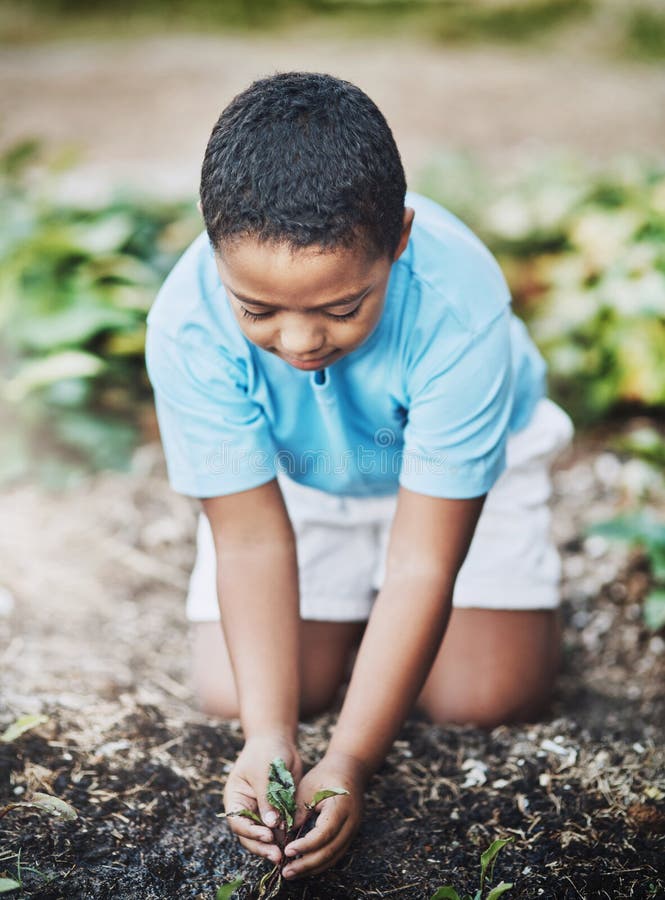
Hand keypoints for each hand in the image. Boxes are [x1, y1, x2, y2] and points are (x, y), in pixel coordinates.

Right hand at [224, 732, 301, 865]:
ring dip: (274, 845)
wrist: (278, 741)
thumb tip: (272, 825)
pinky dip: (285, 836)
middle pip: (250, 835)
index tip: (268, 836)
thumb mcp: (264, 773)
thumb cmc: (266, 752)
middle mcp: (246, 809)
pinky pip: (279, 828)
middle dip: (262, 846)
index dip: (251, 833)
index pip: (238, 822)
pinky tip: (293, 843)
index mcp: (235, 799)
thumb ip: (267, 799)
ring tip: (286, 854)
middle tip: (278, 856)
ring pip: (264, 835)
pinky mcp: (276, 811)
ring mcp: (261, 812)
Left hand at [281, 750, 367, 879]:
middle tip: (286, 873)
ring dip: (312, 868)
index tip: (287, 851)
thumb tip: (283, 835)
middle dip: (307, 864)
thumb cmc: (325, 776)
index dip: (306, 845)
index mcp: (341, 806)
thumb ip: (297, 810)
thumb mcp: (307, 788)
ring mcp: (353, 831)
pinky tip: (303, 866)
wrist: (349, 770)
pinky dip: (319, 862)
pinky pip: (335, 854)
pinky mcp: (349, 836)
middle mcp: (351, 822)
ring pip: (333, 857)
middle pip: (330, 851)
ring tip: (291, 874)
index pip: (324, 832)